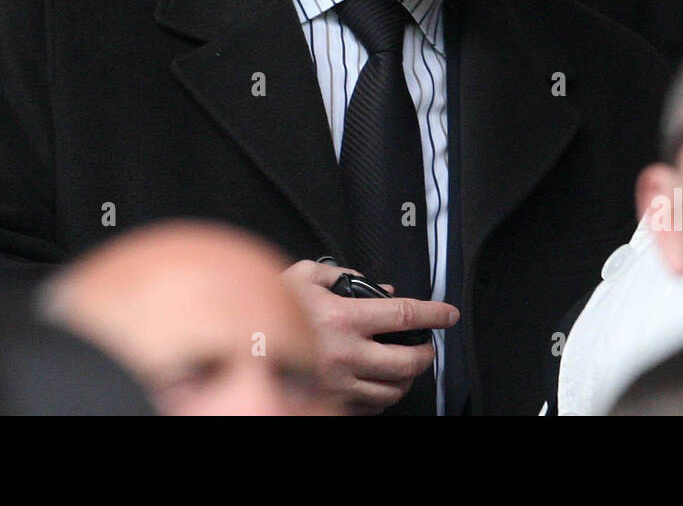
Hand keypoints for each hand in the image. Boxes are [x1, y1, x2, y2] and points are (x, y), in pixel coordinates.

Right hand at [283, 259, 458, 413]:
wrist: (235, 345)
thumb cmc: (266, 309)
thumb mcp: (301, 275)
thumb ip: (341, 274)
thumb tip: (376, 286)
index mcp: (343, 318)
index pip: (405, 315)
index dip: (434, 313)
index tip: (448, 314)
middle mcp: (345, 353)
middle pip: (407, 361)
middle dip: (426, 354)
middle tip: (428, 346)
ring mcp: (338, 384)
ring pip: (392, 390)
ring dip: (407, 378)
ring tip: (405, 366)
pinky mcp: (330, 403)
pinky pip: (369, 408)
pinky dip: (381, 398)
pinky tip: (377, 385)